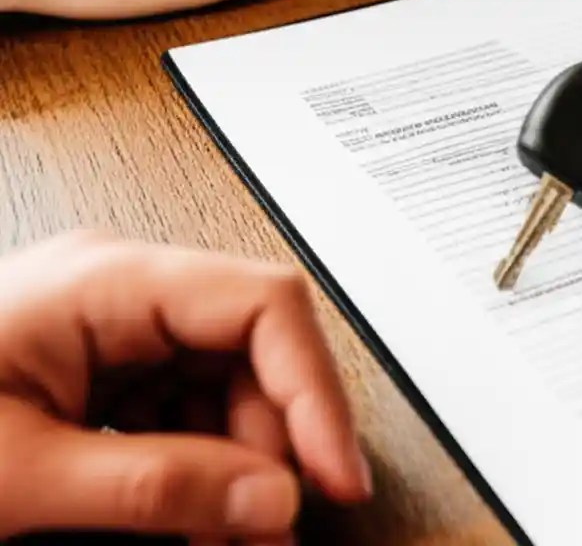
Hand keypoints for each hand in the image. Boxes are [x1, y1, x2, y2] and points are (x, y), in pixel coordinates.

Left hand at [0, 231, 371, 542]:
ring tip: (225, 537)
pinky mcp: (100, 363)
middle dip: (272, 446)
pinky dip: (200, 466)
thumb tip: (275, 499)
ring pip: (228, 383)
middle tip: (269, 530)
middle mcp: (118, 287)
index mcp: (103, 279)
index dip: (315, 390)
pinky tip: (188, 516)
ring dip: (239, 465)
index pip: (262, 305)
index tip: (332, 476)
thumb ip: (160, 487)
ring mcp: (110, 324)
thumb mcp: (24, 477)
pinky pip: (185, 405)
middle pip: (253, 349)